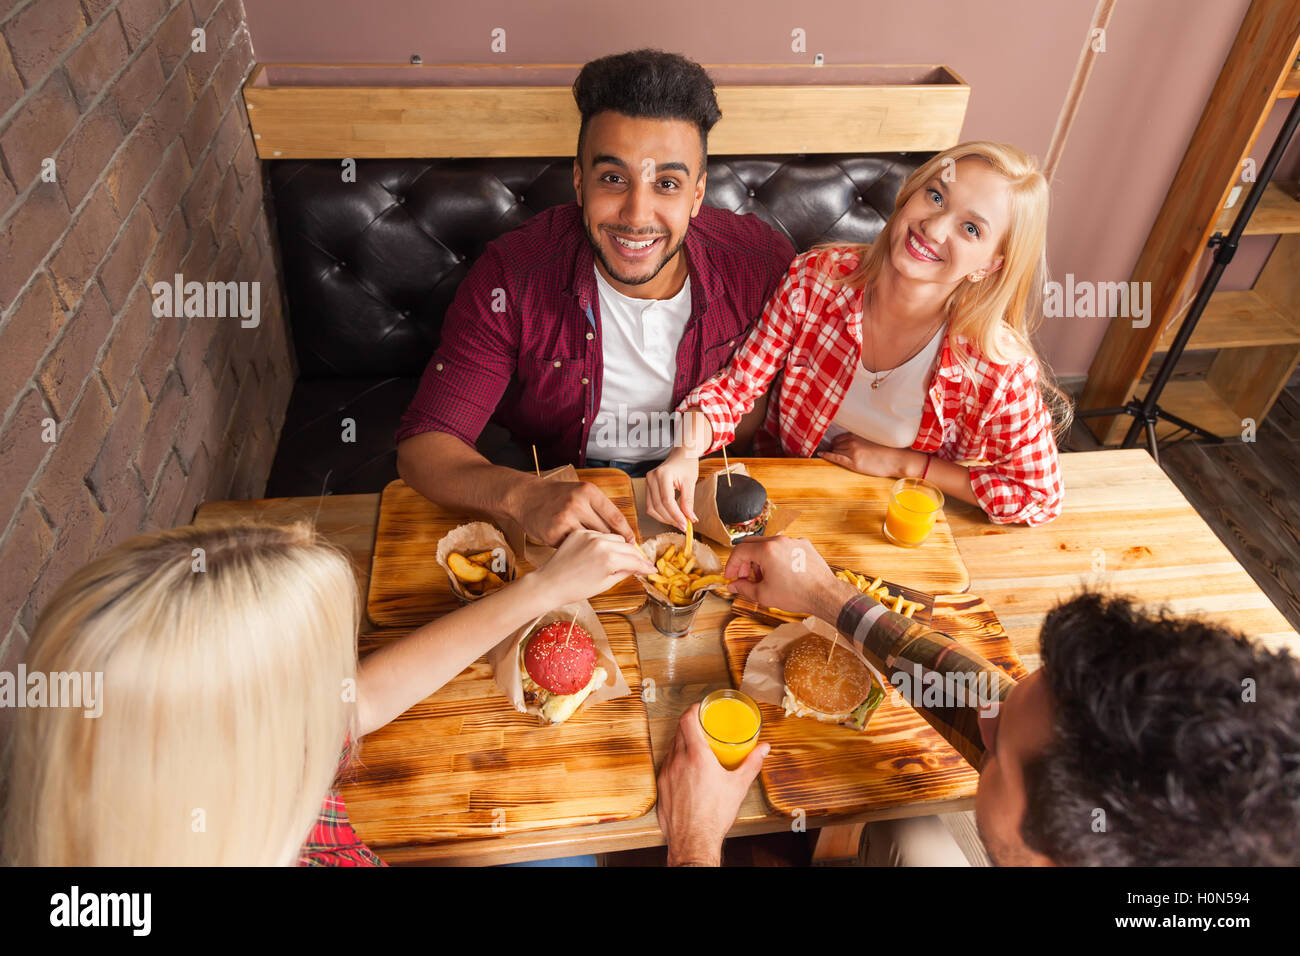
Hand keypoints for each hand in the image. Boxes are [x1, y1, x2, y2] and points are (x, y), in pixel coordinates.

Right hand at [514, 479, 636, 546]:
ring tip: (598, 555)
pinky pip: (573, 548)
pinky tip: (576, 551)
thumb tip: (623, 533)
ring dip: (595, 551)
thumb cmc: (558, 497)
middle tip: (619, 554)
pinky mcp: (553, 533)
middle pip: (605, 532)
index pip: (615, 517)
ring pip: (589, 542)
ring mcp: (564, 519)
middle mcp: (577, 504)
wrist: (526, 497)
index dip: (626, 533)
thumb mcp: (581, 494)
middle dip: (613, 545)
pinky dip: (577, 551)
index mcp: (588, 492)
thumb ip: (600, 510)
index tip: (632, 544)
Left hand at [528, 528, 655, 607]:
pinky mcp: (580, 533)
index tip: (651, 569)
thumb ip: (624, 573)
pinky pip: (600, 534)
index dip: (645, 566)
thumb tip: (638, 568)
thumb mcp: (605, 584)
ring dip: (621, 547)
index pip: (635, 560)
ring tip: (621, 558)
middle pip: (628, 546)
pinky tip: (603, 552)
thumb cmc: (575, 589)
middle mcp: (601, 543)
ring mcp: (590, 535)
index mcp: (610, 559)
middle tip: (640, 564)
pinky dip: (605, 542)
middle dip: (635, 556)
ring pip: (615, 537)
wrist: (549, 583)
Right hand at [645, 448, 699, 531]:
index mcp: (662, 474)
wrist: (680, 455)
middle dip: (671, 519)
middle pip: (658, 506)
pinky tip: (671, 516)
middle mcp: (651, 478)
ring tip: (678, 522)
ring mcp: (647, 482)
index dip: (675, 515)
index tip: (685, 525)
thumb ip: (688, 501)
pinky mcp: (647, 487)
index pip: (667, 501)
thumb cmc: (686, 465)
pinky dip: (660, 514)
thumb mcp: (690, 482)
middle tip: (684, 526)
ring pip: (651, 508)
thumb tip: (690, 519)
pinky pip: (650, 505)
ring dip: (664, 518)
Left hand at [657, 703, 768, 865]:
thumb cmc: (715, 815)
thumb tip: (764, 749)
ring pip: (672, 748)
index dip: (693, 709)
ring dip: (683, 743)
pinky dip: (677, 761)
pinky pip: (667, 765)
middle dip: (690, 725)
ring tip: (696, 748)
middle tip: (702, 726)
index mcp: (697, 756)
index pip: (687, 720)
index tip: (700, 708)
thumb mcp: (738, 786)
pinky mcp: (662, 786)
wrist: (694, 841)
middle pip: (679, 731)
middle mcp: (678, 761)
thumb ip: (751, 763)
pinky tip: (687, 769)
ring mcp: (667, 773)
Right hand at [722, 535, 844, 619]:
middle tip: (742, 576)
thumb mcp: (764, 594)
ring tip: (763, 578)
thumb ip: (744, 588)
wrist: (824, 595)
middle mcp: (779, 541)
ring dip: (760, 559)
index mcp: (767, 550)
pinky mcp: (804, 545)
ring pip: (768, 545)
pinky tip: (780, 573)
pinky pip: (784, 547)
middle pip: (752, 544)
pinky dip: (776, 557)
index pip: (740, 551)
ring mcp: (793, 541)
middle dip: (744, 561)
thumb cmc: (796, 595)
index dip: (731, 565)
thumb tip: (733, 586)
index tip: (730, 576)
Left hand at [818, 432, 919, 478]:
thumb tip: (852, 439)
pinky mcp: (854, 463)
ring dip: (834, 453)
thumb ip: (861, 438)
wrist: (897, 459)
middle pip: (835, 444)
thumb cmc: (888, 450)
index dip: (836, 443)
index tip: (834, 445)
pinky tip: (821, 454)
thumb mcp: (873, 439)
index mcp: (858, 434)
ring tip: (832, 455)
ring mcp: (852, 452)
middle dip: (835, 448)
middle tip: (835, 452)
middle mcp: (853, 441)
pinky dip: (827, 455)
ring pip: (835, 451)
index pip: (839, 437)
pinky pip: (836, 458)